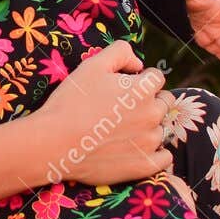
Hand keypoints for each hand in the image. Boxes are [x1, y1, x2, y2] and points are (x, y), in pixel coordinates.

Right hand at [37, 39, 172, 187]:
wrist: (54, 143)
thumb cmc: (71, 102)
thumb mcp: (92, 65)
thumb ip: (121, 52)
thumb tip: (138, 64)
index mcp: (143, 90)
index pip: (156, 78)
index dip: (140, 79)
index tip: (124, 88)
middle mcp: (152, 115)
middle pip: (164, 102)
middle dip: (149, 101)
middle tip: (123, 109)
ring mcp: (149, 143)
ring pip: (161, 129)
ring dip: (149, 127)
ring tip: (122, 131)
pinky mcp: (144, 166)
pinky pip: (164, 158)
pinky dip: (156, 153)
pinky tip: (137, 149)